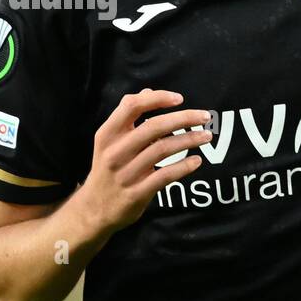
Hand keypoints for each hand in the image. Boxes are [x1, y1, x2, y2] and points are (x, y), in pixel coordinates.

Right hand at [78, 88, 210, 232]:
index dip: (157, 99)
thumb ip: (127, 117)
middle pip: (153, 126)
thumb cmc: (107, 169)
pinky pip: (165, 176)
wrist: (94, 208)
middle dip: (183, 118)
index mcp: (107, 134)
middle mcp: (115, 151)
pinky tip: (197, 161)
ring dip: (188, 140)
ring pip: (162, 149)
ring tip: (206, 136)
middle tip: (205, 116)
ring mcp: (125, 173)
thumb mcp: (109, 141)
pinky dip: (183, 167)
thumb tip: (148, 92)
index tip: (179, 98)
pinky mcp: (136, 192)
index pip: (131, 106)